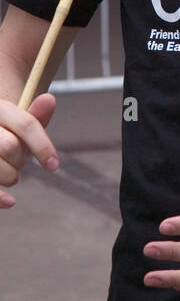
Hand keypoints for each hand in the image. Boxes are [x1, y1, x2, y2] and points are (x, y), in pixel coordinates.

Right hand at [0, 93, 58, 207]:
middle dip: (20, 160)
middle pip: (9, 147)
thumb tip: (49, 99)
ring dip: (10, 177)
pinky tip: (10, 201)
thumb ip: (36, 115)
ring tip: (8, 173)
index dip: (43, 145)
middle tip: (17, 162)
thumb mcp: (19, 123)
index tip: (54, 166)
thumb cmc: (5, 134)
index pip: (26, 124)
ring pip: (0, 168)